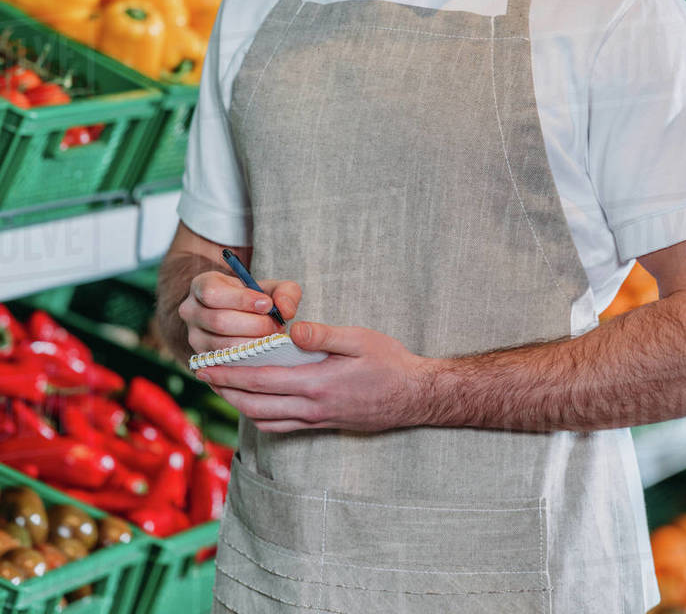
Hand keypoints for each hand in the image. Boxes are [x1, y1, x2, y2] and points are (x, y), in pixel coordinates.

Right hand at [178, 272, 301, 356]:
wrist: (239, 317)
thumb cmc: (256, 300)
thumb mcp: (270, 288)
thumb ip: (285, 292)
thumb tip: (285, 310)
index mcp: (202, 286)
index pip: (213, 293)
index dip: (242, 299)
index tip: (267, 304)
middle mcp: (191, 313)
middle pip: (218, 322)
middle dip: (253, 325)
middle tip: (277, 326)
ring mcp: (194, 339)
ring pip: (221, 347)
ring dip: (252, 345)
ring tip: (272, 340)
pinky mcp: (204, 362)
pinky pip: (224, 367)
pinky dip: (248, 363)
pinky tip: (265, 356)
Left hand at [195, 321, 432, 433]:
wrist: (414, 396)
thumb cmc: (389, 362)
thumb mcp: (360, 339)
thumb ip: (324, 335)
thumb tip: (292, 328)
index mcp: (317, 384)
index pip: (261, 381)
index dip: (230, 374)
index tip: (207, 365)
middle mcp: (312, 408)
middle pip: (255, 405)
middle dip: (226, 390)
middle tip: (203, 376)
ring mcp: (317, 420)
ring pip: (265, 420)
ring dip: (239, 405)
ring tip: (223, 388)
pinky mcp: (323, 424)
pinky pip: (282, 426)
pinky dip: (261, 416)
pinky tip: (255, 403)